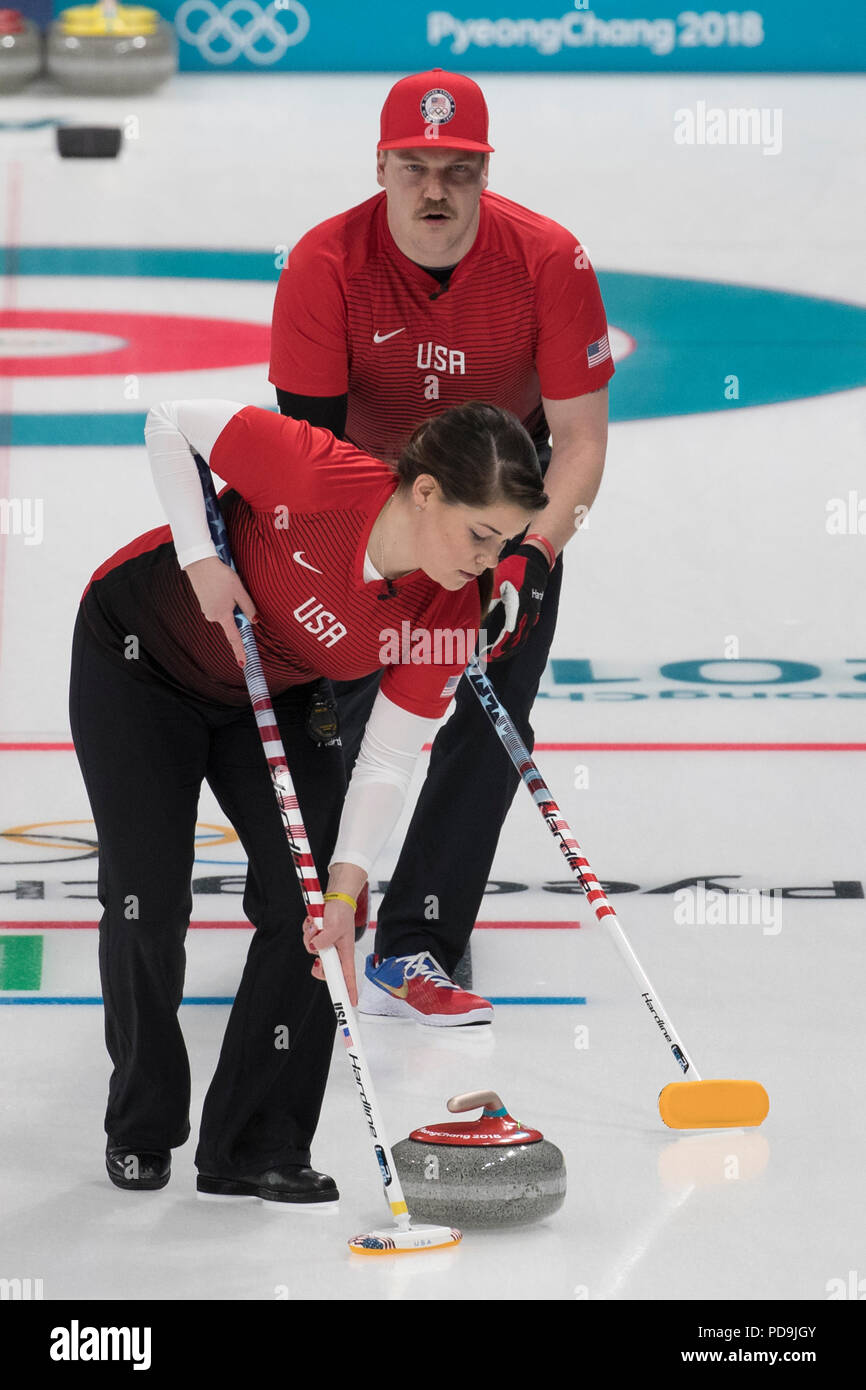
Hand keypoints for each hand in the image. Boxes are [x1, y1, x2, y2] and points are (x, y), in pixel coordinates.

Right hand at [184, 557, 257, 666]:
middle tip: (235, 591)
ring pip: (225, 611)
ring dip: (230, 602)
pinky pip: (218, 605)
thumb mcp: (239, 591)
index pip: (234, 638)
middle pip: (231, 620)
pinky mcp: (204, 603)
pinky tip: (221, 586)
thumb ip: (248, 608)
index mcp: (222, 616)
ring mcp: (207, 610)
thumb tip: (255, 621)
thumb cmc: (221, 576)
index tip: (243, 664)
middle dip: (237, 610)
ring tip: (226, 585)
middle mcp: (212, 616)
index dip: (240, 651)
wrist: (200, 563)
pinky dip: (223, 598)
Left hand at [302, 900, 357, 1005]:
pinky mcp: (318, 937)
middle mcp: (335, 951)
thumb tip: (315, 948)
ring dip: (309, 939)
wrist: (335, 898)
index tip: (350, 1004)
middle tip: (317, 960)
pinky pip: (308, 940)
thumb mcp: (335, 927)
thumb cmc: (341, 912)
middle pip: (324, 969)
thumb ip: (325, 940)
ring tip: (315, 926)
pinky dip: (307, 931)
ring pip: (312, 952)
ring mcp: (325, 944)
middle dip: (317, 965)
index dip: (350, 991)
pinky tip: (312, 922)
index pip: (348, 976)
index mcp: (345, 953)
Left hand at [481, 544, 550, 662]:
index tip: (487, 655)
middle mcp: (527, 614)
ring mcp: (532, 615)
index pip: (508, 635)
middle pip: (516, 642)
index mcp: (518, 608)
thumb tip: (477, 618)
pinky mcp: (533, 613)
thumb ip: (489, 602)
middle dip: (502, 652)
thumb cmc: (514, 571)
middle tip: (488, 658)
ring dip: (509, 649)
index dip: (498, 648)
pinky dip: (515, 641)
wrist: (534, 562)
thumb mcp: (497, 585)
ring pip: (522, 639)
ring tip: (496, 654)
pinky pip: (525, 632)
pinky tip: (506, 643)